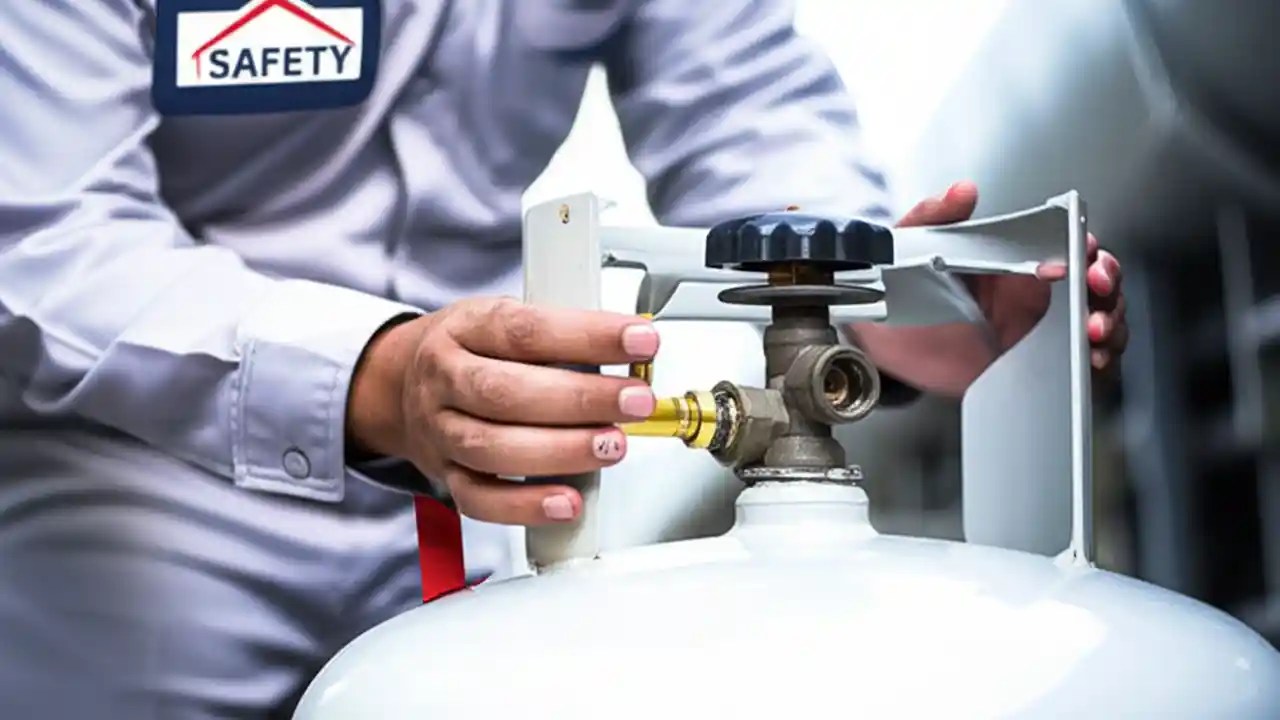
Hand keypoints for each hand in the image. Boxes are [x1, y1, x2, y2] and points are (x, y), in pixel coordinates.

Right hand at [347, 298, 659, 525]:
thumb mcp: (502, 317)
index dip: (587, 336)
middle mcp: (444, 379)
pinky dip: (526, 506)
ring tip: (612, 447)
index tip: (639, 342)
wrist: (398, 385)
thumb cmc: (469, 350)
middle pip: (505, 392)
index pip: (525, 329)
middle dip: (580, 399)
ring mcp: (440, 431)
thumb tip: (630, 348)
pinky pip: (480, 500)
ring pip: (492, 448)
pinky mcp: (444, 476)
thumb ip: (558, 334)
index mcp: (465, 328)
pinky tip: (569, 502)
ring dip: (560, 452)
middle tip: (635, 402)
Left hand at [846, 181, 1127, 394]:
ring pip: (1097, 319)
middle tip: (1097, 292)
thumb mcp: (909, 243)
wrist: (881, 342)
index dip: (1089, 248)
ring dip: (1110, 323)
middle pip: (1094, 281)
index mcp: (1012, 255)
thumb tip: (962, 191)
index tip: (1088, 256)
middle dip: (1109, 285)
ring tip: (1096, 334)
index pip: (1067, 243)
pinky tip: (1092, 361)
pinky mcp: (1032, 361)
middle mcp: (1032, 288)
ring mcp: (1037, 327)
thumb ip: (932, 215)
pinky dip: (1098, 360)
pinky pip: (1077, 360)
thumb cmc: (899, 286)